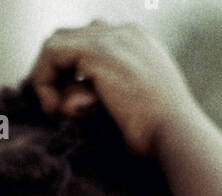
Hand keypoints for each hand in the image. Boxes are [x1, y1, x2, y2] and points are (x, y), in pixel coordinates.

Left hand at [30, 20, 193, 158]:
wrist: (176, 134)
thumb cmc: (160, 135)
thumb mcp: (136, 108)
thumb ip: (112, 95)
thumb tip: (77, 99)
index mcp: (139, 44)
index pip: (92, 41)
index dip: (71, 71)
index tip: (68, 104)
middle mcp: (125, 33)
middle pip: (71, 37)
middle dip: (55, 71)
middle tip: (54, 106)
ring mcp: (113, 39)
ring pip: (58, 44)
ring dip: (48, 78)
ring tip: (55, 111)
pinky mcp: (99, 53)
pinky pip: (53, 54)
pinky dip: (45, 81)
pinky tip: (56, 110)